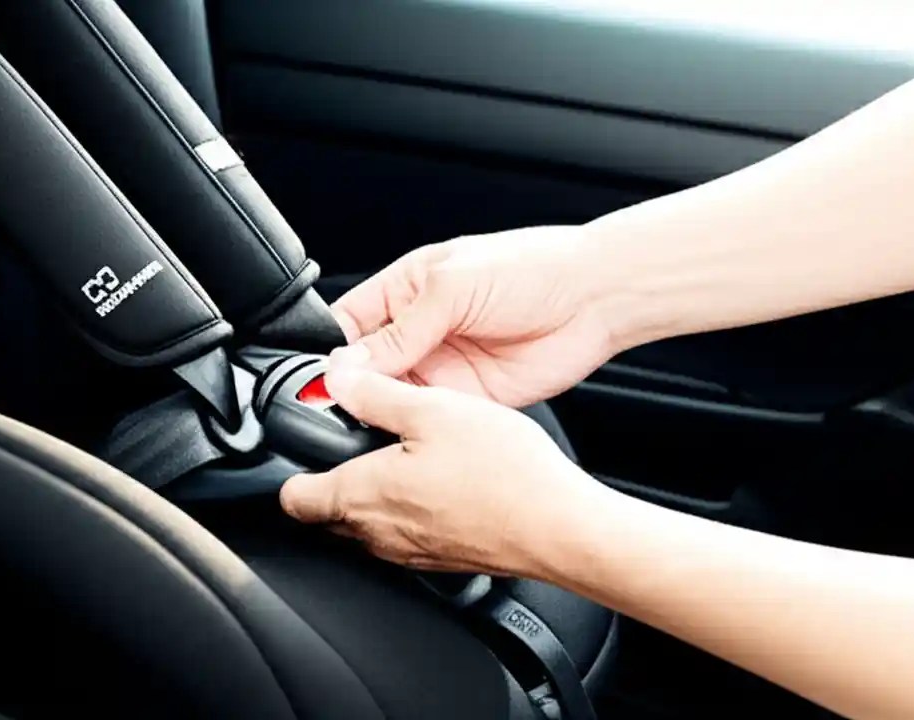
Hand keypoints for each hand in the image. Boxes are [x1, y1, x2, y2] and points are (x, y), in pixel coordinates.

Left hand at [279, 364, 610, 576]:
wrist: (561, 528)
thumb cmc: (505, 474)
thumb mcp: (434, 410)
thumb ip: (376, 395)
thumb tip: (337, 380)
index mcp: (361, 496)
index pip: (291, 499)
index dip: (288, 469)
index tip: (301, 446)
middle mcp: (377, 533)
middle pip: (325, 514)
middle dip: (327, 481)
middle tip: (352, 443)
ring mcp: (409, 552)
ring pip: (365, 525)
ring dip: (370, 494)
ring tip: (401, 456)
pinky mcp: (440, 558)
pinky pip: (404, 534)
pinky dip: (406, 510)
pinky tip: (438, 481)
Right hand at [331, 226, 617, 407]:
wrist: (595, 297)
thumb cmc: (531, 268)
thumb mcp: (453, 288)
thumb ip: (401, 329)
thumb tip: (349, 363)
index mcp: (404, 292)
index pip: (347, 326)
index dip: (329, 352)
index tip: (318, 378)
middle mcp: (417, 332)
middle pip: (364, 369)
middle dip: (349, 388)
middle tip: (341, 404)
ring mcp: (441, 367)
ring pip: (391, 398)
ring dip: (377, 412)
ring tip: (367, 420)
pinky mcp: (467, 399)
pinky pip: (429, 419)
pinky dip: (413, 429)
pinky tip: (404, 432)